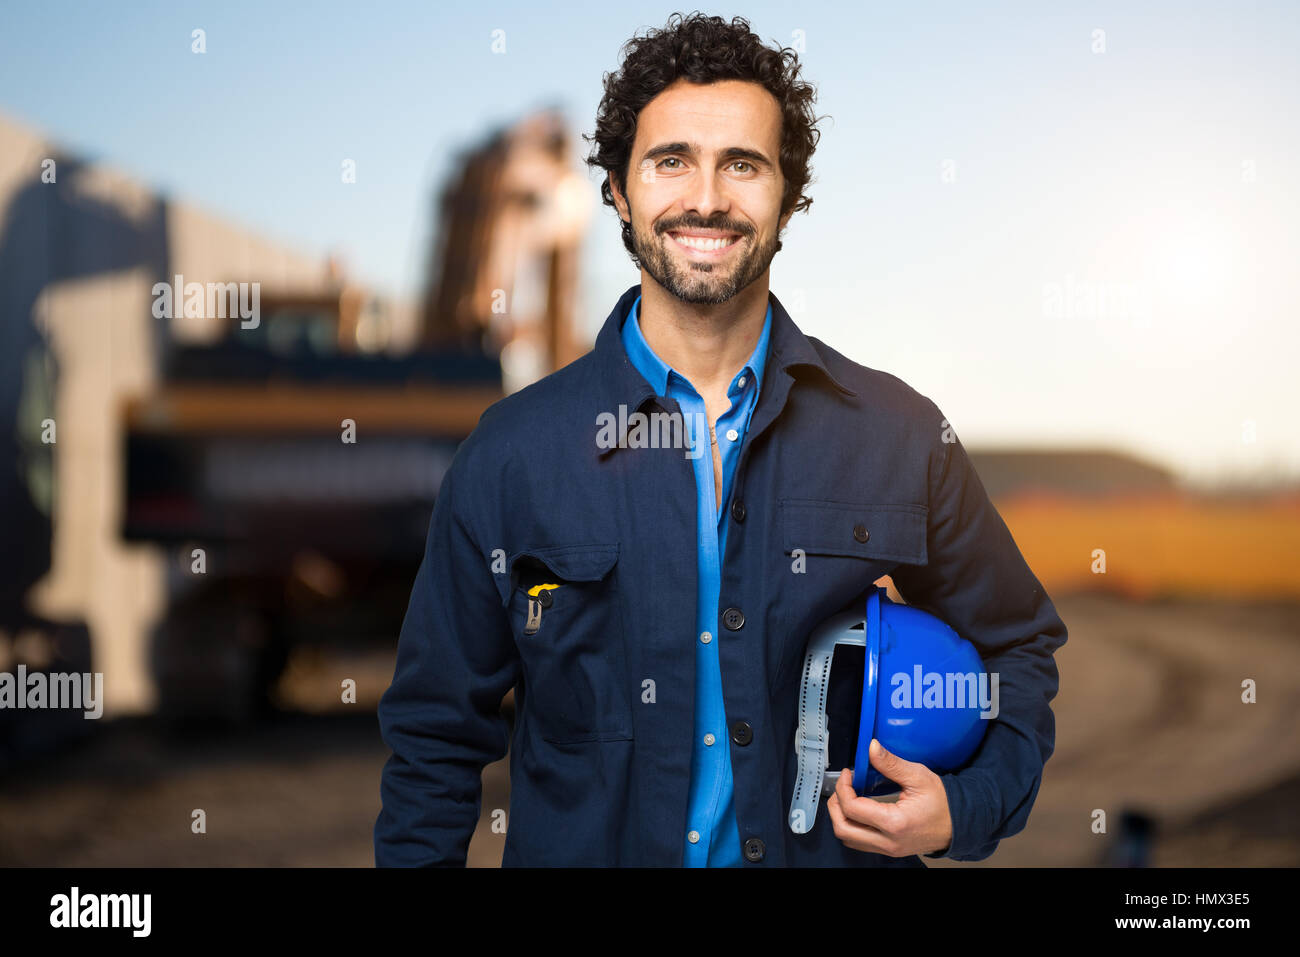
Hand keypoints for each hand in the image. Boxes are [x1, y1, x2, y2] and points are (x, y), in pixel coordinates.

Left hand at [826, 738, 952, 856]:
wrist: (960, 823)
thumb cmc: (944, 802)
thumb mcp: (918, 776)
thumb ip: (891, 763)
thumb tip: (871, 748)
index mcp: (894, 823)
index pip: (852, 808)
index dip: (843, 787)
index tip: (849, 773)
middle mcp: (888, 841)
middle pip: (843, 829)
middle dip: (835, 805)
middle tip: (842, 786)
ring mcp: (888, 849)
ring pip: (848, 839)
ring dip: (841, 817)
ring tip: (847, 797)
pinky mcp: (889, 849)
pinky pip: (859, 842)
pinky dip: (852, 826)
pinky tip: (858, 809)